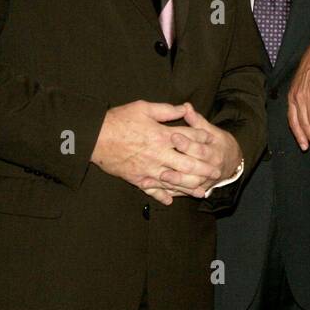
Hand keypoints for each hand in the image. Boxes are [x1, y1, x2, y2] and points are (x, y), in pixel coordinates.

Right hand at [91, 100, 213, 202]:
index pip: (189, 138)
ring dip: (189, 187)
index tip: (212, 141)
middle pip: (187, 163)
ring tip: (202, 191)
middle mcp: (159, 154)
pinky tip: (170, 201)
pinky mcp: (137, 178)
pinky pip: (152, 190)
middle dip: (203, 167)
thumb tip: (185, 107)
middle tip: (216, 171)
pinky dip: (162, 196)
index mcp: (162, 135)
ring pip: (174, 180)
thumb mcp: (144, 108)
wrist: (94, 137)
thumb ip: (166, 110)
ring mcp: (148, 168)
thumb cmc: (119, 119)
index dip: (202, 139)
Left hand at [156, 104, 242, 197]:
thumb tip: (186, 106)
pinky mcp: (199, 188)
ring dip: (174, 181)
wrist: (233, 162)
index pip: (200, 148)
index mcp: (214, 151)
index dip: (187, 143)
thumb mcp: (211, 131)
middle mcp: (211, 167)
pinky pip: (184, 192)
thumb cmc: (219, 143)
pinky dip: (170, 191)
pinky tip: (157, 189)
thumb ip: (197, 121)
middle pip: (194, 168)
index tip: (173, 136)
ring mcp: (205, 180)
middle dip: (178, 165)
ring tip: (158, 177)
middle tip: (161, 159)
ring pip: (189, 183)